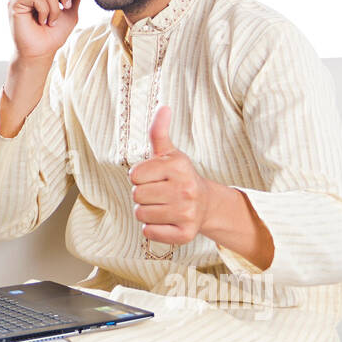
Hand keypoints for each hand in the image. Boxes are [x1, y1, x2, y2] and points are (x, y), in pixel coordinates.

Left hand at [129, 105, 212, 245]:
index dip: (140, 176)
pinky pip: (149, 233)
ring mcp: (186, 213)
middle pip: (136, 196)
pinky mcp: (185, 234)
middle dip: (143, 194)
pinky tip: (166, 220)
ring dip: (147, 212)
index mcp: (178, 166)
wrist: (206, 204)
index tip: (153, 177)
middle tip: (159, 193)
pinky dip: (153, 229)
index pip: (134, 175)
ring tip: (163, 206)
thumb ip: (159, 131)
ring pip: (141, 215)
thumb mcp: (170, 153)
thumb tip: (163, 107)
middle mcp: (185, 190)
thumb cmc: (180, 176)